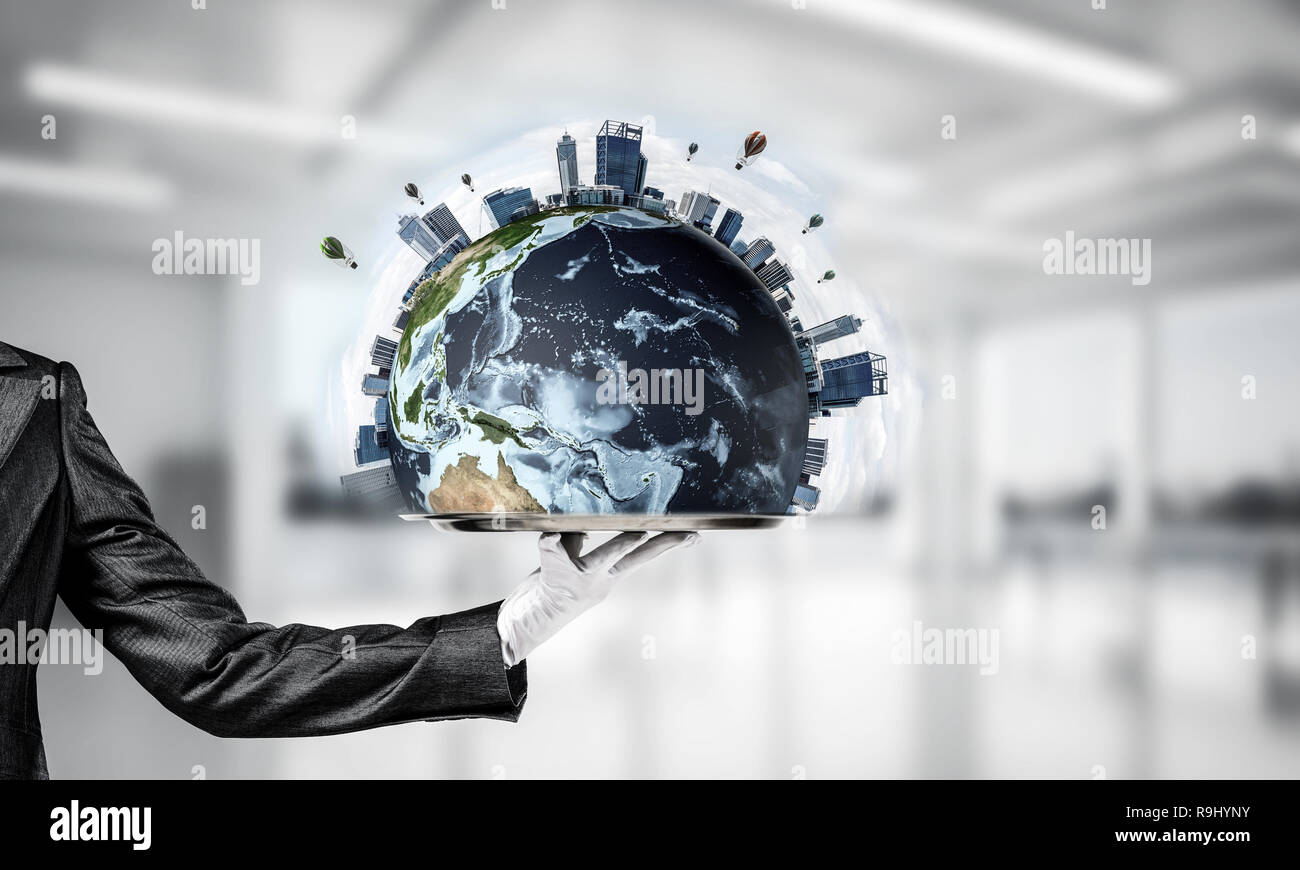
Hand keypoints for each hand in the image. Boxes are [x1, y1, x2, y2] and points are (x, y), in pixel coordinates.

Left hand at [496, 531, 698, 666]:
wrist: (531, 618)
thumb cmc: (555, 585)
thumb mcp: (576, 564)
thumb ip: (581, 540)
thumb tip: (585, 527)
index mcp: (609, 576)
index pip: (643, 557)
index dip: (668, 544)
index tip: (692, 536)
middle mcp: (597, 579)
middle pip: (627, 559)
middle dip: (648, 546)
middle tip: (660, 533)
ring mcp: (576, 578)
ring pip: (596, 558)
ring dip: (616, 546)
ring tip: (633, 535)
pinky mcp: (552, 574)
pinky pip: (551, 552)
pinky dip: (550, 542)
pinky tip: (550, 533)